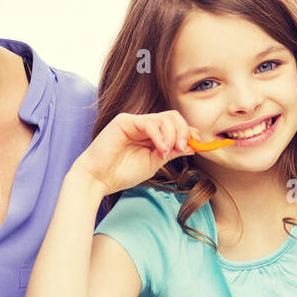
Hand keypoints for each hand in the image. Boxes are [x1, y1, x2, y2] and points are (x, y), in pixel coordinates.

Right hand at [69, 111, 194, 196]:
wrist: (98, 179)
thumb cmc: (122, 173)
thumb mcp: (154, 162)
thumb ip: (172, 152)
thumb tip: (193, 145)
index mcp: (152, 134)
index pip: (176, 125)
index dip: (189, 132)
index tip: (198, 144)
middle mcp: (144, 125)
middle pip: (174, 117)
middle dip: (183, 132)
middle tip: (183, 148)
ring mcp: (135, 121)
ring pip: (165, 118)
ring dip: (172, 135)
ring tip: (167, 152)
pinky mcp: (125, 121)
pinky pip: (149, 122)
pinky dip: (160, 136)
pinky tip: (160, 148)